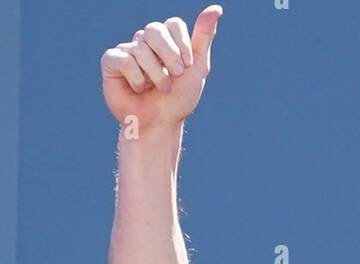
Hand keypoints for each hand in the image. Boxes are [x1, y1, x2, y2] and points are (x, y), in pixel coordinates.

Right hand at [100, 8, 221, 129]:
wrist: (159, 124)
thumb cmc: (177, 100)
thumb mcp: (196, 68)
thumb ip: (203, 37)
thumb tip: (216, 8)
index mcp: (165, 39)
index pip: (173, 24)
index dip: (182, 45)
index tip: (187, 67)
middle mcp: (145, 40)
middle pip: (155, 30)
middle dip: (169, 57)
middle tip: (175, 76)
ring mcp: (127, 49)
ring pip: (141, 49)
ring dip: (155, 76)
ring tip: (155, 89)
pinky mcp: (111, 61)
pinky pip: (125, 60)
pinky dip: (137, 79)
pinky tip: (137, 89)